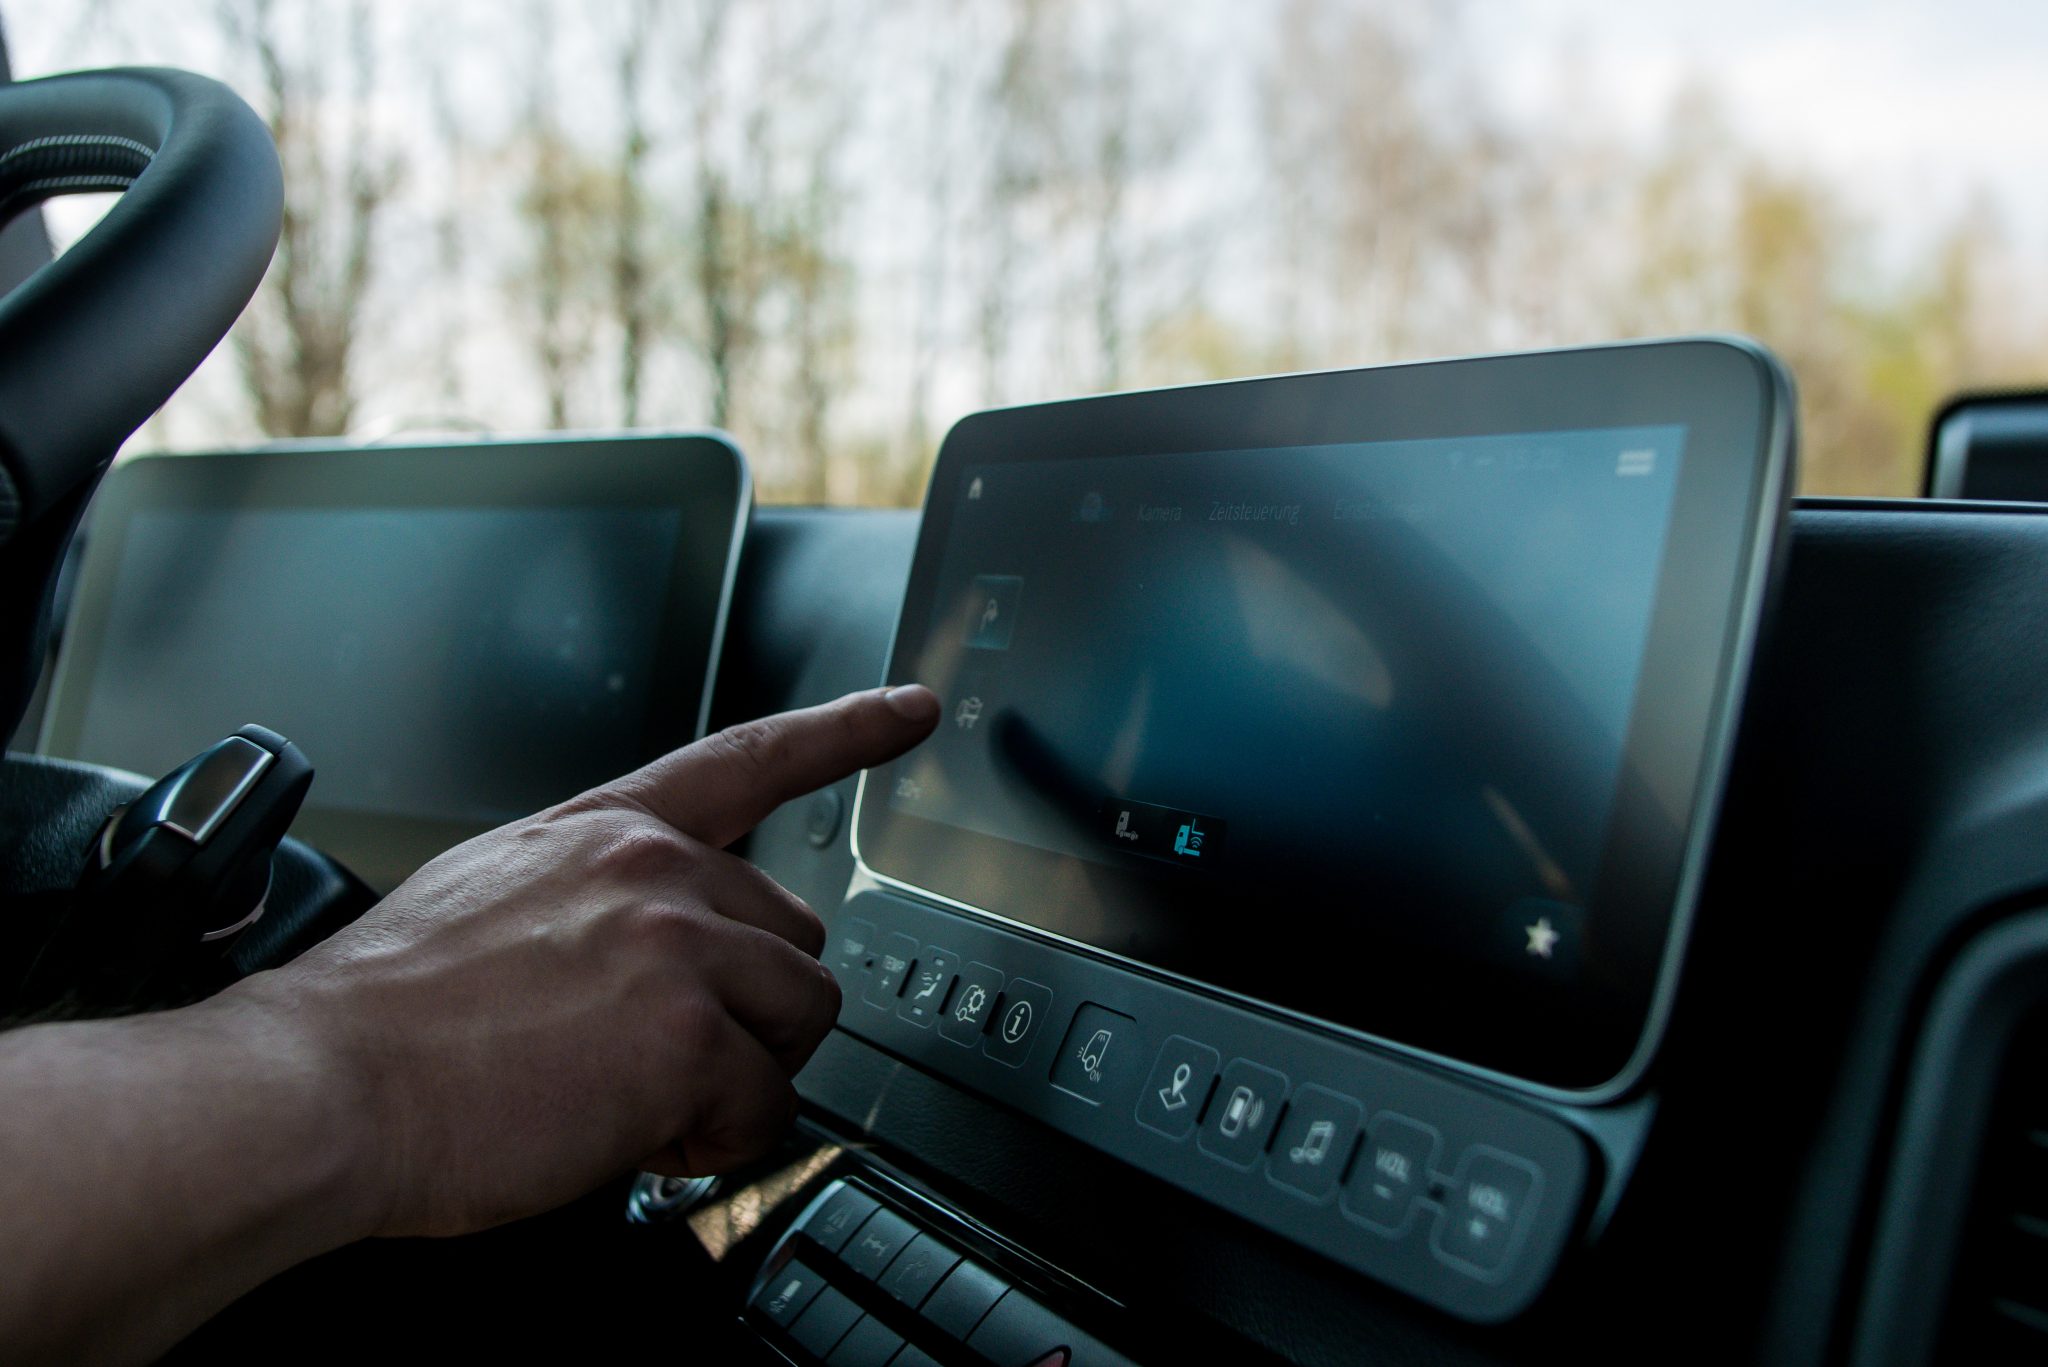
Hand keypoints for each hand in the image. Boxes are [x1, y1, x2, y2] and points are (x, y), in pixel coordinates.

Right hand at [230, 685, 937, 1239]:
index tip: (913, 707)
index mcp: (605, 831)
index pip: (748, 759)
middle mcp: (654, 871)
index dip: (844, 729)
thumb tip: (643, 947)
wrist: (323, 1085)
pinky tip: (633, 1137)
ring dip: (739, 1077)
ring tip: (638, 1101)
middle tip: (657, 1060)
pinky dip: (713, 1142)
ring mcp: (678, 946)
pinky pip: (768, 1107)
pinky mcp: (689, 1036)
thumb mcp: (492, 895)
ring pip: (798, 1020)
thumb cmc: (388, 1016)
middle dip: (748, 1012)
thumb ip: (591, 896)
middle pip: (795, 939)